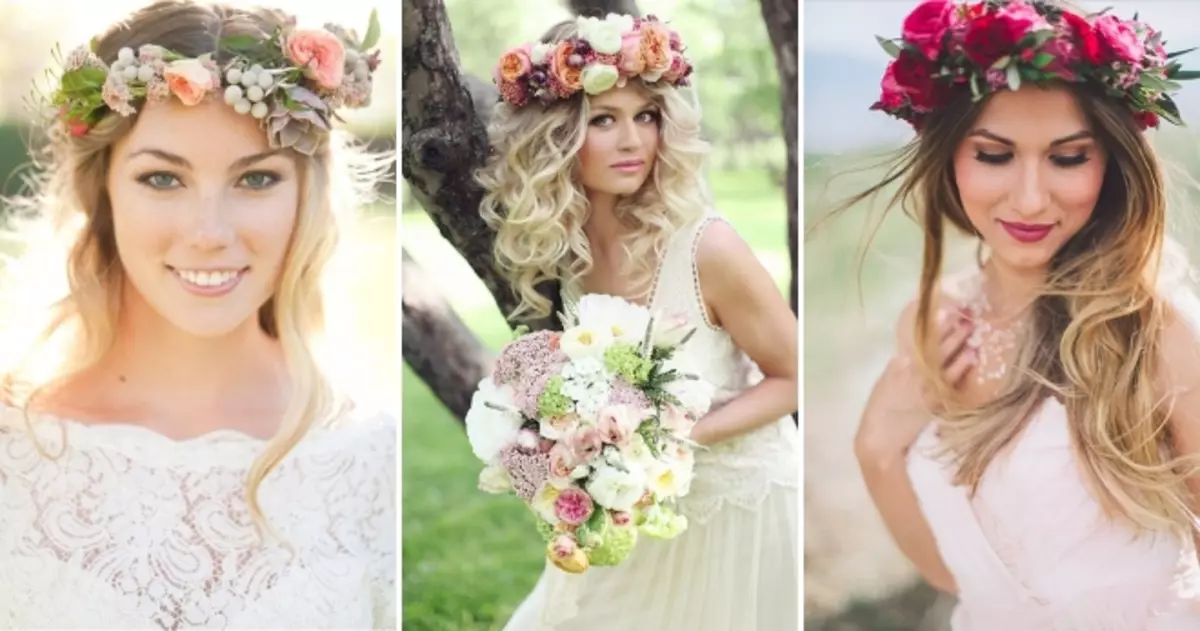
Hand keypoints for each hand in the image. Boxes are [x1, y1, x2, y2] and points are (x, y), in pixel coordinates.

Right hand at [854, 307, 976, 467]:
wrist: (880, 439)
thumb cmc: (881, 409)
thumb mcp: (887, 381)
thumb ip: (901, 365)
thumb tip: (915, 348)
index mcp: (899, 365)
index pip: (918, 339)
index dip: (933, 324)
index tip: (945, 308)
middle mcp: (912, 373)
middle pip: (934, 346)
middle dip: (949, 329)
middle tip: (965, 312)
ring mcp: (925, 387)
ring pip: (944, 360)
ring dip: (958, 343)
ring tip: (970, 328)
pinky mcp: (934, 402)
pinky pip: (950, 381)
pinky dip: (961, 368)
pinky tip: (971, 357)